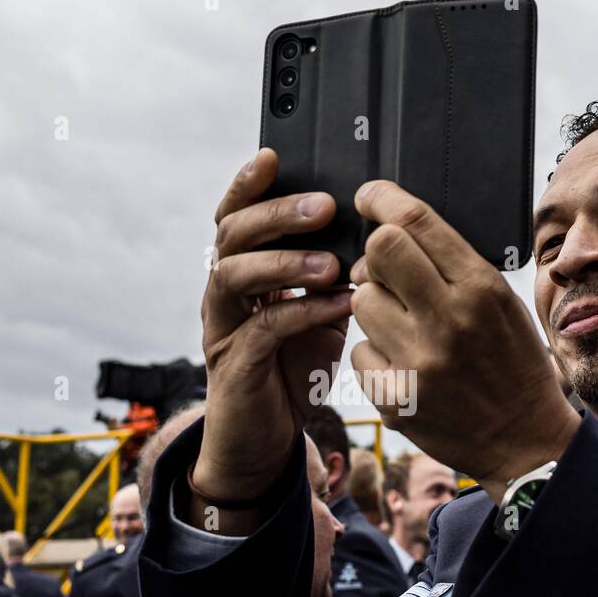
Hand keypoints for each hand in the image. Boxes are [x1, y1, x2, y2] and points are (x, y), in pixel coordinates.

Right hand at [193, 149, 352, 530]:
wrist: (263, 441)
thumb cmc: (291, 372)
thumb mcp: (316, 314)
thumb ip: (331, 276)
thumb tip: (374, 234)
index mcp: (241, 273)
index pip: (235, 216)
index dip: (247, 184)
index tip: (273, 156)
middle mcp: (223, 295)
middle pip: (231, 235)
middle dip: (276, 214)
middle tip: (323, 207)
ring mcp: (223, 329)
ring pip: (234, 276)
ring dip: (284, 262)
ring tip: (330, 263)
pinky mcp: (235, 365)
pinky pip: (262, 329)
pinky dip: (301, 312)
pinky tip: (335, 306)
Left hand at [348, 181, 579, 500]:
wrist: (524, 442)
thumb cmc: (513, 364)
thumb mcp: (503, 303)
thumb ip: (454, 266)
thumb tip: (392, 233)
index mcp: (481, 288)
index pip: (415, 221)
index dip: (381, 198)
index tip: (368, 197)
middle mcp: (449, 320)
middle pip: (377, 250)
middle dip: (375, 253)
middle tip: (384, 269)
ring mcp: (418, 362)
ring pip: (360, 300)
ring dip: (375, 305)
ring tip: (405, 326)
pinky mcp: (395, 398)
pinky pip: (359, 350)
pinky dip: (375, 353)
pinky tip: (404, 364)